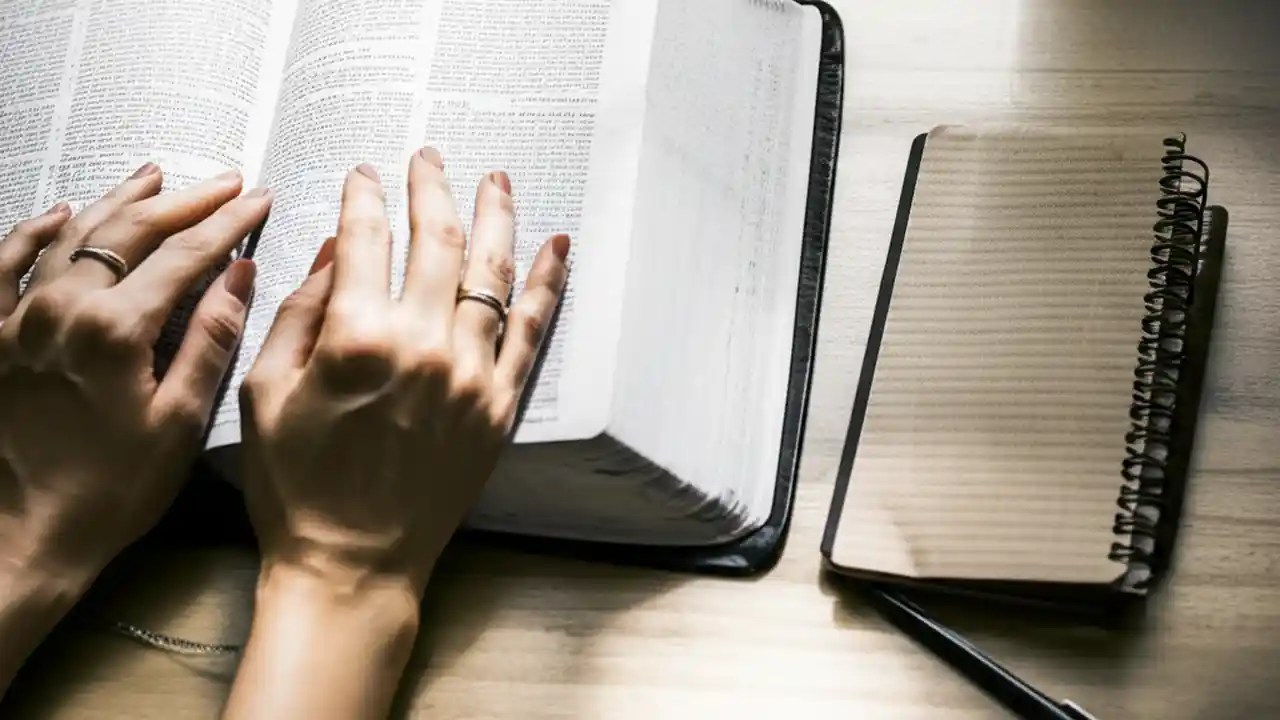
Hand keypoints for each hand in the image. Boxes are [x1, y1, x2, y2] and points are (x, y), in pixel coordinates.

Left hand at [0, 165, 269, 691]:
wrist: (21, 536)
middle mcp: (61, 307)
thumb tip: (238, 273)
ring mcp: (17, 317)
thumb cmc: (111, 490)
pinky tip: (57, 213)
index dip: (227, 223)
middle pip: (130, 232)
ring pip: (71, 235)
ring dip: (117, 201)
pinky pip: (5, 264)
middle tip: (223, 183)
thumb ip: (210, 340)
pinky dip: (33, 231)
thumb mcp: (179, 422)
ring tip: (153, 176)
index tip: (258, 199)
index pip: (184, 255)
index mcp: (115, 330)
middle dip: (183, 202)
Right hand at [223, 149, 566, 719]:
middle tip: (430, 157)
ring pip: (493, 273)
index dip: (364, 196)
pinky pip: (532, 330)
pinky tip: (557, 247)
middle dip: (432, 187)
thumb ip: (300, 312)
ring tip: (497, 180)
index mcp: (356, 337)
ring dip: (496, 217)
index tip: (364, 174)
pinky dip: (547, 283)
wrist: (353, 563)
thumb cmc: (297, 485)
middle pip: (437, 240)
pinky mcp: (500, 405)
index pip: (365, 239)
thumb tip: (335, 249)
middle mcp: (423, 345)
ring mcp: (471, 374)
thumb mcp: (265, 392)